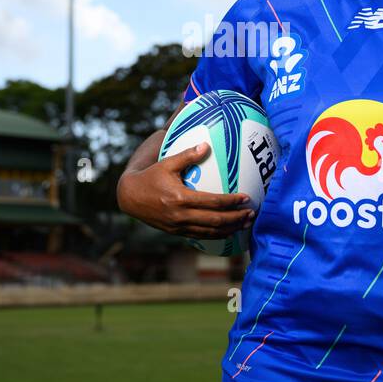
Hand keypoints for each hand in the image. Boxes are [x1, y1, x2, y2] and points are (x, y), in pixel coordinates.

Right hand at [117, 141, 253, 239]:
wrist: (130, 197)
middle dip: (236, 218)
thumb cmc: (150, 176)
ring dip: (230, 229)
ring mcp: (178, 226)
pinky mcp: (176, 232)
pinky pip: (201, 236)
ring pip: (210, 232)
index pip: (213, 202)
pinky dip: (217, 235)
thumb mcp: (167, 163)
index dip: (232, 202)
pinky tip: (228, 231)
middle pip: (215, 221)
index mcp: (180, 198)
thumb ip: (187, 155)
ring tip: (245, 224)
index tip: (246, 198)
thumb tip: (206, 145)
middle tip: (252, 213)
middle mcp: (181, 215)